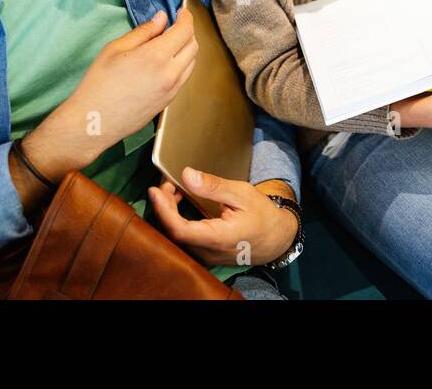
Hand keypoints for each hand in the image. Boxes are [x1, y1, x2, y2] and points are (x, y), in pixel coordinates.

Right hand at [24, 8, 198, 178]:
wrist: (94, 121)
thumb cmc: (99, 84)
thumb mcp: (115, 48)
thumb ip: (143, 32)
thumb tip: (161, 19)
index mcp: (156, 56)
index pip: (185, 30)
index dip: (186, 17)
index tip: (181, 12)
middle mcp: (170, 73)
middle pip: (193, 45)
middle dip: (187, 31)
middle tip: (174, 25)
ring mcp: (172, 89)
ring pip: (192, 62)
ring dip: (186, 48)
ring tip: (169, 43)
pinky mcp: (169, 101)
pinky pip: (184, 77)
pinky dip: (182, 64)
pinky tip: (166, 62)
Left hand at [148, 169, 297, 266]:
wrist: (277, 238)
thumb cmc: (262, 215)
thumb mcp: (241, 193)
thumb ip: (213, 186)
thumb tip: (187, 175)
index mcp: (218, 237)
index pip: (180, 229)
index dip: (163, 211)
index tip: (155, 191)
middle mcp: (208, 251)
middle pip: (173, 232)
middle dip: (164, 206)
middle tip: (166, 183)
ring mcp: (205, 255)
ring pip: (176, 236)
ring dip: (169, 212)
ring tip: (172, 190)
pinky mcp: (205, 253)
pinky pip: (184, 238)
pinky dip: (176, 218)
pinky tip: (179, 202)